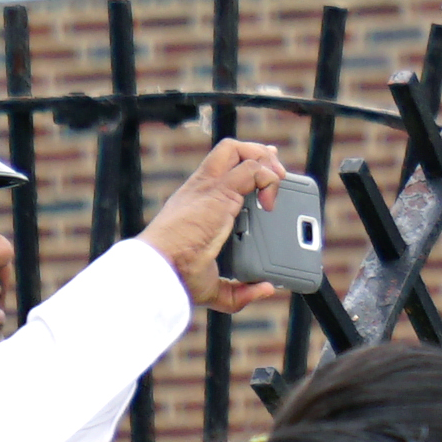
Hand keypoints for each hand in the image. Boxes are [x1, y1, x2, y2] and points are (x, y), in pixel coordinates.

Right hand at [154, 140, 298, 311]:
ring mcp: (208, 188)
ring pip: (236, 150)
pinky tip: (270, 201)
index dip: (247, 167)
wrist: (162, 268)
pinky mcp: (218, 192)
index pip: (222, 172)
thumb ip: (238, 291)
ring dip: (264, 160)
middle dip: (259, 154)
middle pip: (228, 151)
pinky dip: (268, 179)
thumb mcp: (213, 287)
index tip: (270, 174)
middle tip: (279, 175)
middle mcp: (201, 190)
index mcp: (198, 205)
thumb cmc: (177, 277)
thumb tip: (264, 288)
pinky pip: (250, 169)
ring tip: (278, 182)